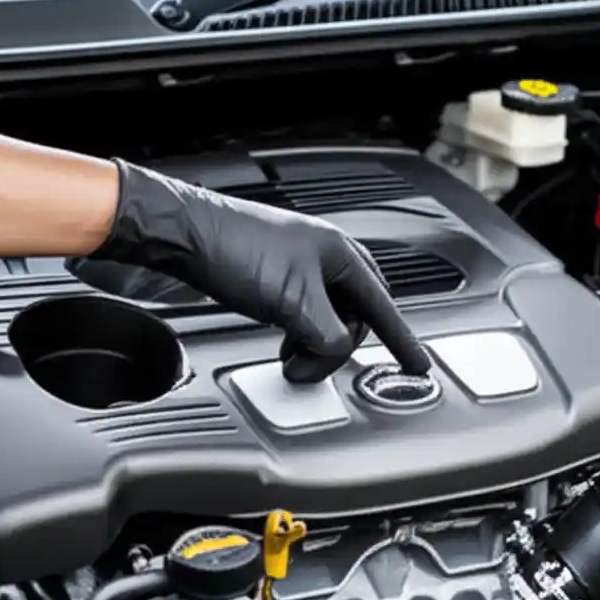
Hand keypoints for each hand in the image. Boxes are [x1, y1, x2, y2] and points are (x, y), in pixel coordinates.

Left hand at [89, 160, 430, 382]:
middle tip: (317, 366)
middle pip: (355, 313)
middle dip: (341, 344)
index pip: (382, 304)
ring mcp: (298, 263)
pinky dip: (298, 332)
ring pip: (327, 315)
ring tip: (291, 355)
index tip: (417, 364)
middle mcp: (324, 254)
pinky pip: (303, 311)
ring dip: (315, 341)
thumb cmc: (234, 249)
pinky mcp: (274, 273)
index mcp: (339, 253)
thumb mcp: (292, 303)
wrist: (182, 233)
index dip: (401, 339)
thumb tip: (336, 351)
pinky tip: (281, 340)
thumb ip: (326, 334)